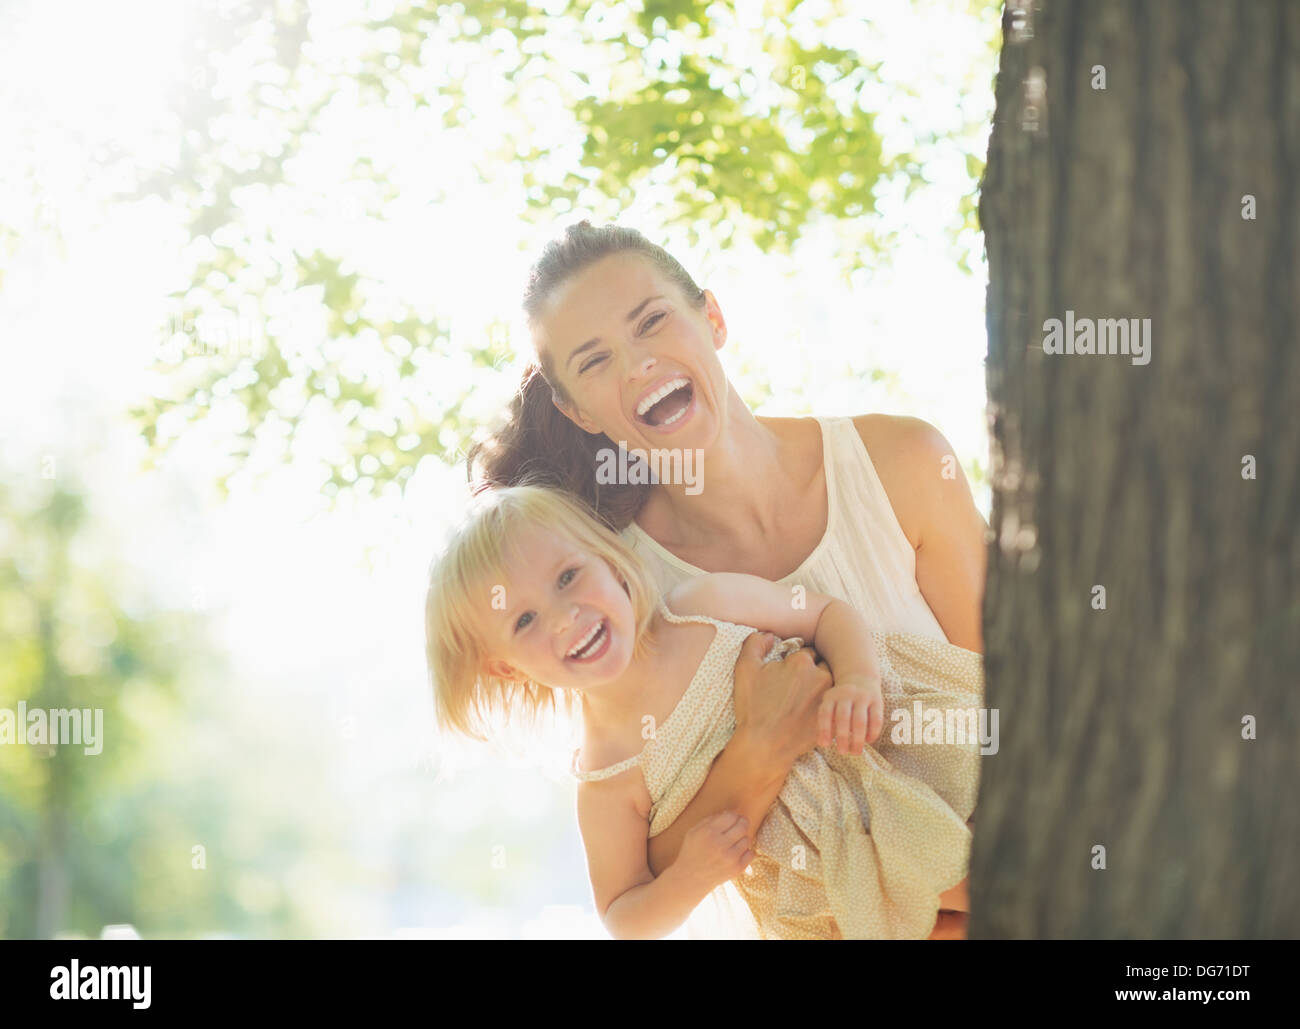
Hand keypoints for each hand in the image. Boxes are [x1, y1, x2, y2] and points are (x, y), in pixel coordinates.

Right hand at [676, 811, 753, 890]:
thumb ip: (711, 819)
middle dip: (742, 823)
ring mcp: (730, 858)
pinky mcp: (737, 869)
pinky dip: (745, 851)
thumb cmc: (692, 851)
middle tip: (738, 825)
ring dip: (742, 838)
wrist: (689, 878)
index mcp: (709, 832)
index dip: (733, 816)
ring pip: (747, 839)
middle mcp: (721, 844)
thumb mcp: (694, 831)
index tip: (731, 819)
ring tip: (733, 842)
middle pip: (743, 826)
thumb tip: (730, 812)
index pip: (731, 816)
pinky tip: (736, 853)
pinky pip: (751, 853)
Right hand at [732, 633, 833, 771]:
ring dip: (821, 689)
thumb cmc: (753, 707)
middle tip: (798, 686)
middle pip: (823, 666)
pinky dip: (824, 707)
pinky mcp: (832, 717)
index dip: (797, 661)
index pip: (807, 652)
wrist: (763, 744)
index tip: (789, 671)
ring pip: (830, 686)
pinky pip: (833, 706)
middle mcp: (820, 676)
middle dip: (813, 672)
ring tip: (805, 700)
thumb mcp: (745, 669)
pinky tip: (809, 714)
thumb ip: (755, 644)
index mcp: (801, 662)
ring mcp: (828, 698)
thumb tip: (768, 636)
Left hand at [817, 673, 883, 752]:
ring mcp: (862, 697)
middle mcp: (846, 694)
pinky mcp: (877, 700)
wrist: (860, 676)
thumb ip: (826, 720)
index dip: (824, 730)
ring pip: (860, 720)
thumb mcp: (830, 703)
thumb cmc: (841, 700)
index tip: (825, 745)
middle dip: (842, 737)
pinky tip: (869, 741)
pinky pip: (876, 719)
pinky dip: (872, 732)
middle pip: (843, 718)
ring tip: (856, 752)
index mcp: (831, 696)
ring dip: (858, 739)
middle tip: (842, 752)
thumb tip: (823, 743)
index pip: (825, 713)